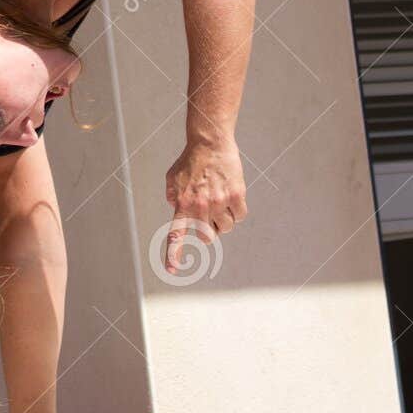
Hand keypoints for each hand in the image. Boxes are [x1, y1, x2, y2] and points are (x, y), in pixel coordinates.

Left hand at [164, 136, 246, 271]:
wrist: (210, 142)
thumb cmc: (191, 160)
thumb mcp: (172, 178)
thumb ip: (172, 196)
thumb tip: (175, 208)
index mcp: (182, 204)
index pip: (176, 234)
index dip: (174, 254)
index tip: (173, 270)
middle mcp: (200, 206)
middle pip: (207, 237)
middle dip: (209, 231)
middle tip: (209, 216)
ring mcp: (220, 202)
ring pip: (226, 228)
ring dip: (224, 219)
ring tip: (220, 200)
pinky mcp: (236, 196)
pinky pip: (240, 216)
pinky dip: (237, 210)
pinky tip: (232, 194)